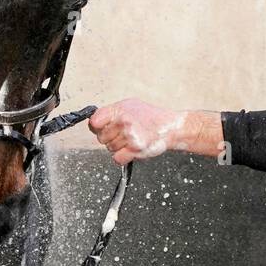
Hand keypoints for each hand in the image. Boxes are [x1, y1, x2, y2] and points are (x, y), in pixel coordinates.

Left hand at [88, 99, 218, 165]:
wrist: (171, 127)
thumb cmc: (151, 118)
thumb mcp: (130, 106)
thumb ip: (112, 113)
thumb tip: (94, 122)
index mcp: (120, 109)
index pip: (94, 121)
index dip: (97, 127)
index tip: (102, 128)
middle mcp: (124, 121)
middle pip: (101, 138)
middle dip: (110, 138)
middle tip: (124, 135)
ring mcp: (129, 135)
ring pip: (110, 148)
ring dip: (118, 148)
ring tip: (131, 140)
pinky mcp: (135, 149)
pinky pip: (117, 159)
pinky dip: (123, 157)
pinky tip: (131, 150)